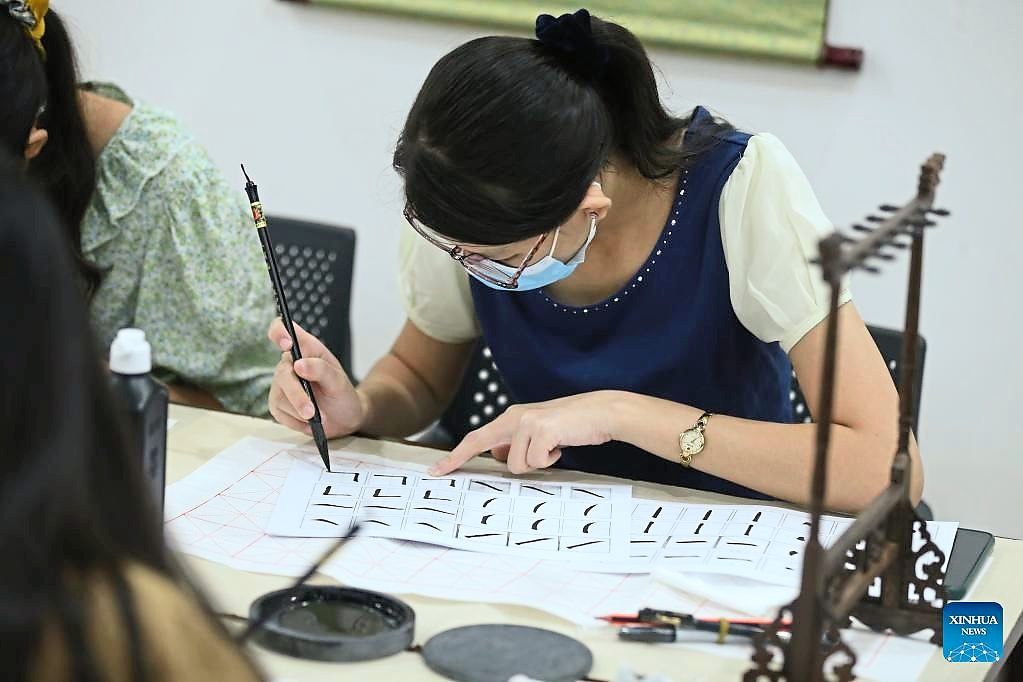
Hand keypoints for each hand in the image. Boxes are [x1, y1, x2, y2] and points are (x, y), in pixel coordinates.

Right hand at [267, 319, 364, 437]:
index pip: (282, 329)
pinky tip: (309, 422)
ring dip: (299, 411)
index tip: (288, 344)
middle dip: (297, 395)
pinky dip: (296, 421)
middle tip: (312, 412)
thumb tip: (299, 365)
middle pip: (282, 373)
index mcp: (306, 349)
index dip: (280, 332)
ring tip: (319, 418)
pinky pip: (279, 414)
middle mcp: (289, 364)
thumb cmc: (342, 394)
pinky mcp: (278, 404)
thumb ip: (322, 370)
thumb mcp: (339, 382)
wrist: (345, 418)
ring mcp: (281, 385)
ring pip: (280, 397)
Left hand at [429, 392, 618, 475]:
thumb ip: (517, 442)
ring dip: (536, 464)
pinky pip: (536, 462)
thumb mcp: (539, 433)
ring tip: (553, 448)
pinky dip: (551, 460)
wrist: (601, 412)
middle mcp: (514, 417)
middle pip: (479, 442)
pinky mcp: (540, 430)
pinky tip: (562, 445)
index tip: (437, 469)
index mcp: (512, 417)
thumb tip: (499, 455)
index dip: (455, 454)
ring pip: (515, 464)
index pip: (476, 437)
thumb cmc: (572, 425)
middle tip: (438, 472)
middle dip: (461, 458)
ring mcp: (526, 422)